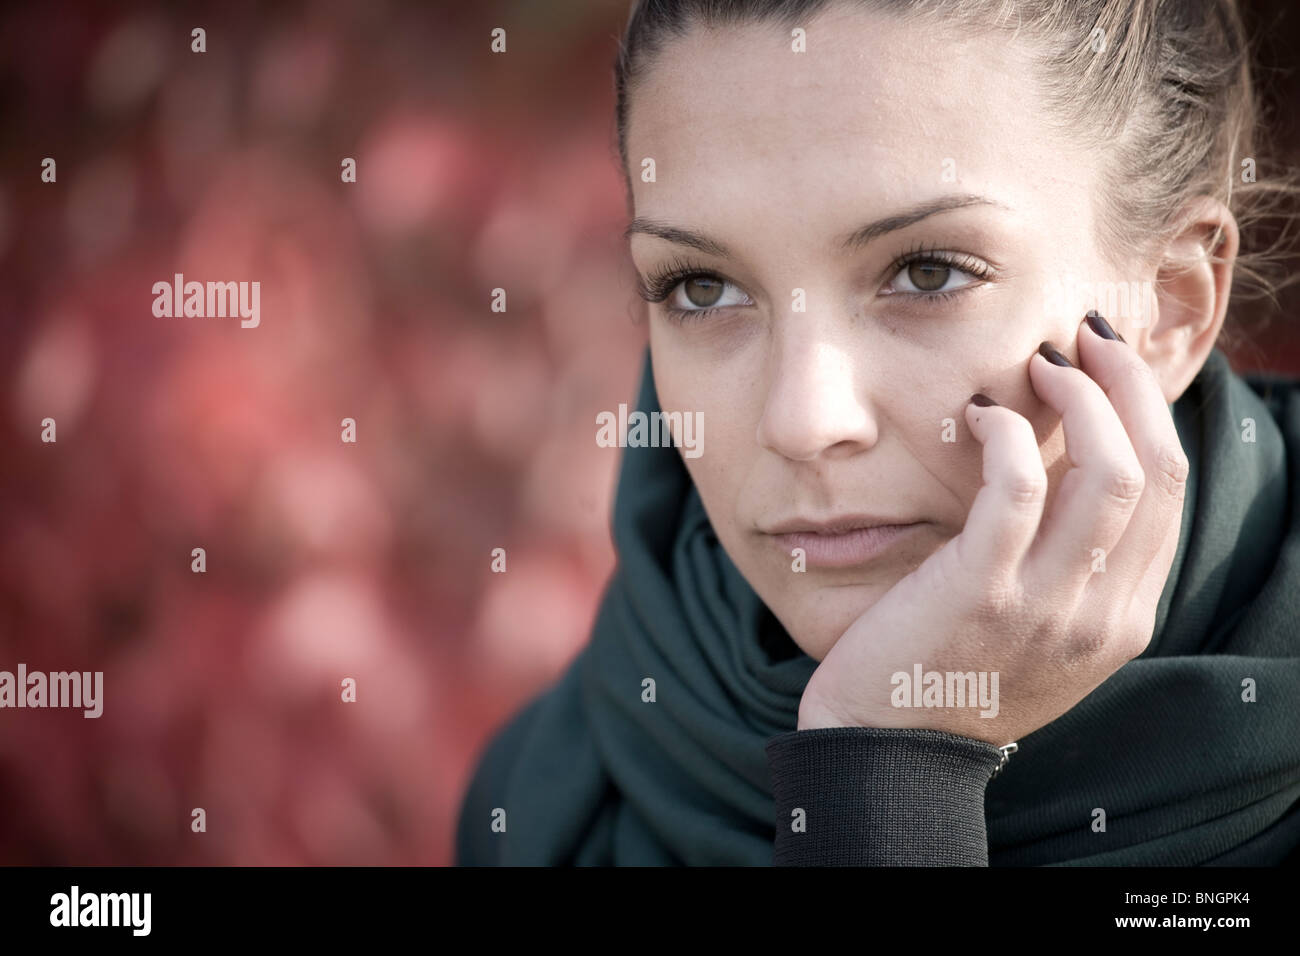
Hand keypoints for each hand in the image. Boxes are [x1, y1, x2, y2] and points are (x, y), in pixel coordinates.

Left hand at [797, 313, 1189, 745]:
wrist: (886, 751)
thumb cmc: (949, 675)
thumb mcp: (1036, 632)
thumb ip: (1069, 567)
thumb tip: (1070, 468)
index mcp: (1122, 619)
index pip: (1171, 493)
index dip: (1148, 413)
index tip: (1109, 364)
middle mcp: (1103, 614)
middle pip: (1158, 471)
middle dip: (1130, 387)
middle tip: (1085, 338)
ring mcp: (1048, 607)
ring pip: (1112, 474)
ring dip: (1083, 399)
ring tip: (1040, 362)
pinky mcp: (981, 593)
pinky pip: (1019, 489)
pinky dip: (1008, 436)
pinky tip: (980, 415)